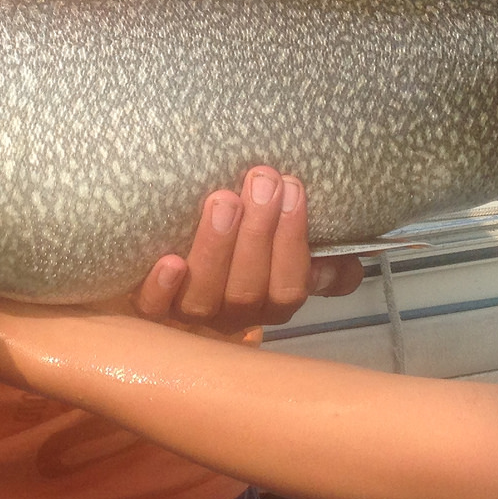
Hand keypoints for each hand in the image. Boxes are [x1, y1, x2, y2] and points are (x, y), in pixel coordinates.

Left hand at [131, 166, 365, 334]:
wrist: (149, 270)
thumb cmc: (227, 255)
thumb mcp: (274, 259)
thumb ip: (313, 261)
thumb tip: (355, 262)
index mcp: (262, 304)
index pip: (287, 289)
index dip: (292, 243)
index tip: (293, 188)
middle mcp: (226, 318)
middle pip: (247, 291)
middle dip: (259, 234)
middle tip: (262, 180)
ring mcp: (183, 318)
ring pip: (204, 298)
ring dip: (217, 247)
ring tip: (223, 200)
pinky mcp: (143, 310)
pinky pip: (152, 309)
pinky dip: (163, 287)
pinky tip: (170, 261)